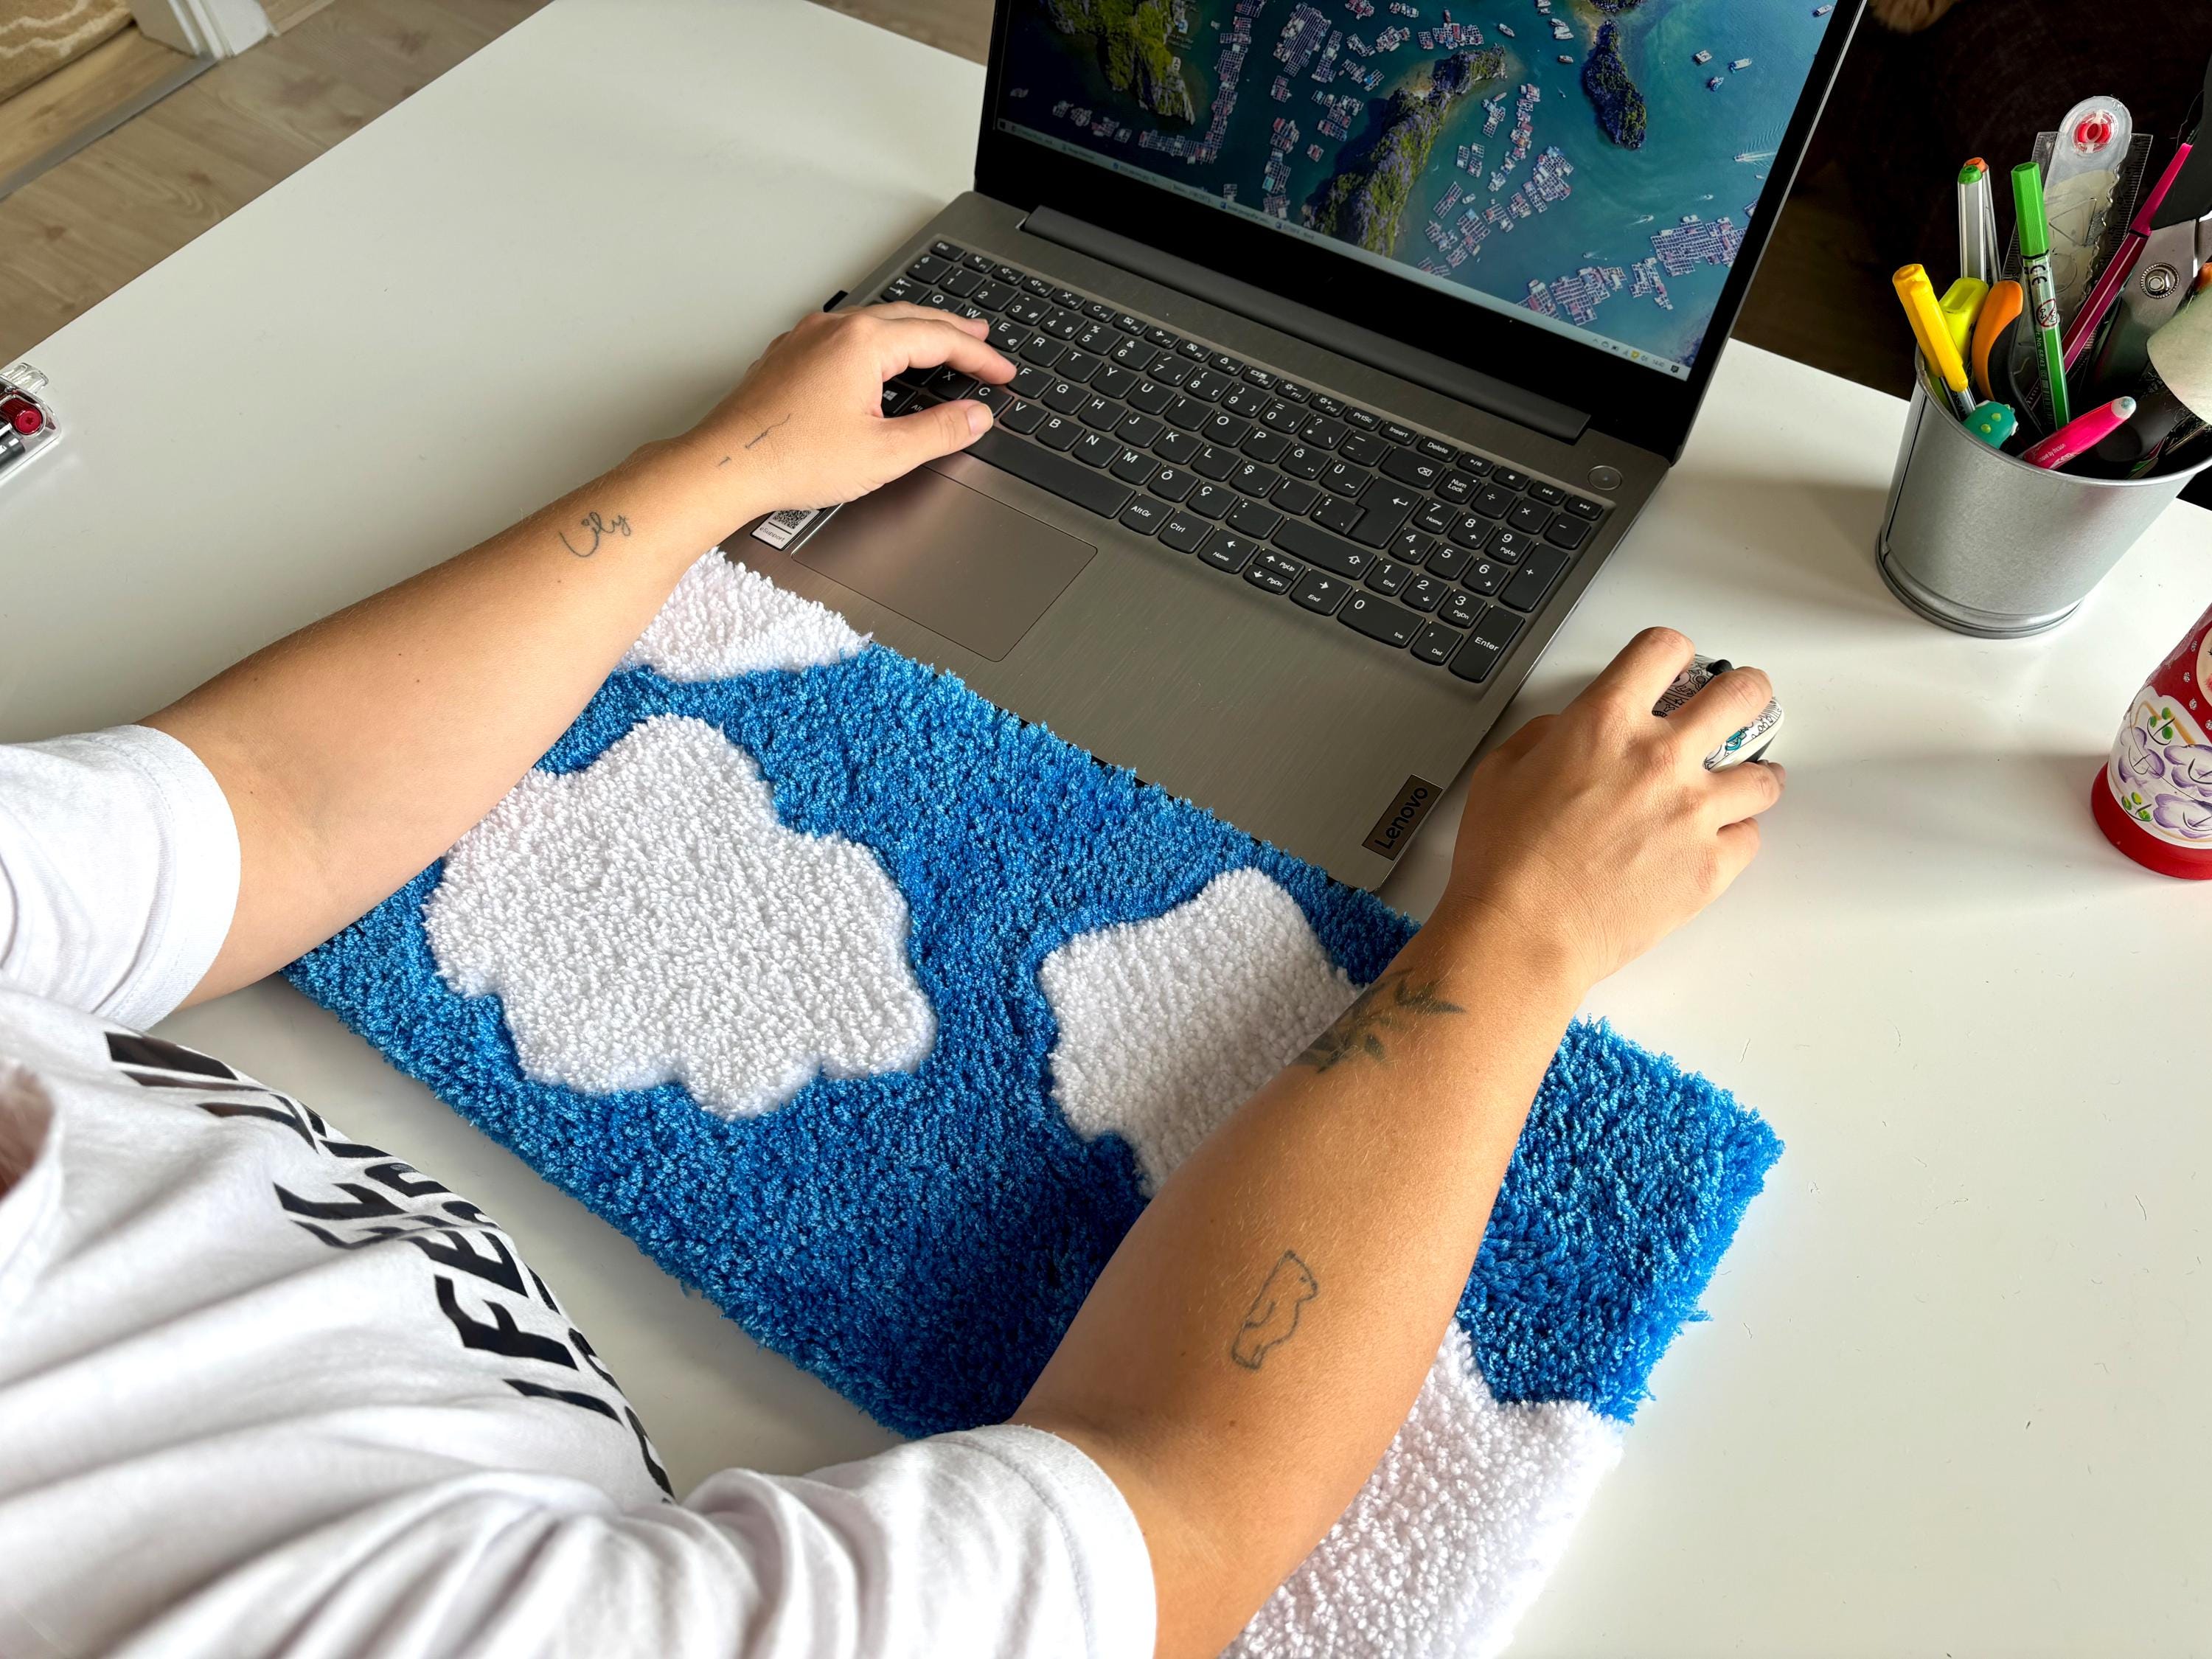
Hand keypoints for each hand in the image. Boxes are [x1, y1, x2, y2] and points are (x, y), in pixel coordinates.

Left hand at [684, 303, 1014, 514]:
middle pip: (910, 318)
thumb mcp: (883, 454)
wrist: (726, 466)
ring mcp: (808, 338)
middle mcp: (835, 329)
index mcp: (864, 343)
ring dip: (914, 330)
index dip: (979, 358)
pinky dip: (878, 340)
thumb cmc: (791, 459)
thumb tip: (974, 418)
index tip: (1002, 372)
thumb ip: (938, 432)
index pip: (939, 339)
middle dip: (952, 331)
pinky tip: (879, 356)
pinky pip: (845, 334)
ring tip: (939, 341)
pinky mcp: (789, 355)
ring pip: (876, 322)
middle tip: (981, 340)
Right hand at [1441, 627, 1783, 990]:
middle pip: (1742, 694)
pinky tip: (1712, 840)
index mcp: (1604, 723)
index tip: (1677, 666)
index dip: (1673, 653)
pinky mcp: (1710, 866)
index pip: (1664, 649)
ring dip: (1750, 775)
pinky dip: (1734, 837)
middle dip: (1745, 693)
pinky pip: (1750, 837)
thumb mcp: (1499, 773)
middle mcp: (1659, 757)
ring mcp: (1693, 812)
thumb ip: (1545, 736)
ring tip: (1736, 785)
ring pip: (1763, 775)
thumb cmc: (1504, 863)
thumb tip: (1570, 730)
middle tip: (1740, 704)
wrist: (1521, 935)